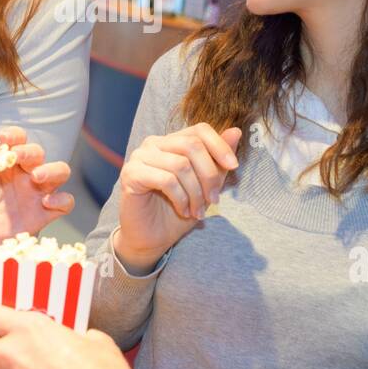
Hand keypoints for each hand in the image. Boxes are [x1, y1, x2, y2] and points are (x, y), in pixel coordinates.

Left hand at [0, 127, 74, 306]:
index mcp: (2, 163)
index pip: (17, 140)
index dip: (16, 136)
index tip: (6, 139)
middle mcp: (20, 176)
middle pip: (39, 154)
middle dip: (32, 152)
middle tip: (20, 159)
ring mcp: (32, 195)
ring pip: (59, 173)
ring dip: (53, 170)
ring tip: (37, 177)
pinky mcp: (40, 217)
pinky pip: (64, 205)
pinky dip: (63, 200)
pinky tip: (48, 202)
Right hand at [115, 123, 240, 273]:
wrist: (152, 238)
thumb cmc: (178, 210)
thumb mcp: (206, 185)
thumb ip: (218, 160)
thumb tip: (236, 131)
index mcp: (172, 141)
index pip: (199, 130)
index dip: (220, 145)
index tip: (233, 166)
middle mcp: (154, 143)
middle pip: (192, 145)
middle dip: (209, 175)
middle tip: (214, 200)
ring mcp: (140, 157)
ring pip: (180, 165)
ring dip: (195, 193)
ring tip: (198, 212)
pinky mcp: (131, 174)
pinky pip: (166, 180)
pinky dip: (180, 198)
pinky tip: (183, 211)